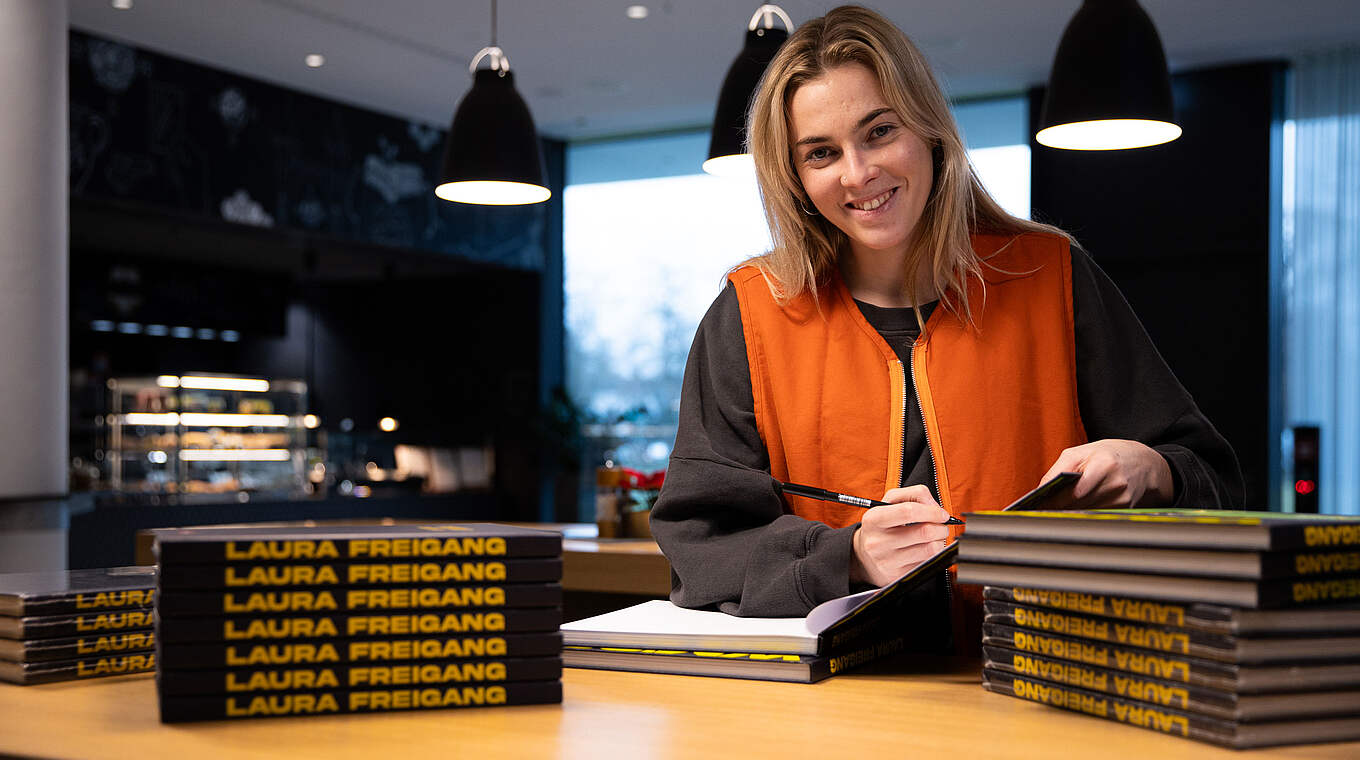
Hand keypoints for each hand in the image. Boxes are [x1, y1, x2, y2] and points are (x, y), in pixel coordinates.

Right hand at [849, 485, 951, 586]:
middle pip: (925, 532)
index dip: (932, 511)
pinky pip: (928, 562)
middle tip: (941, 526)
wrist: (865, 557)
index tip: (942, 514)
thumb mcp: (890, 503)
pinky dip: (933, 554)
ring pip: (931, 549)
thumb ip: (914, 494)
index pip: (909, 511)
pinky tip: (925, 549)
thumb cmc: (882, 526)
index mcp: (873, 519)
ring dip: (940, 541)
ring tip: (934, 537)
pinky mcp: (898, 575)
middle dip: (941, 527)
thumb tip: (936, 507)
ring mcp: (887, 561)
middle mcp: (878, 542)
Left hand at [1040, 439, 1174, 507]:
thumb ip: (1059, 469)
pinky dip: (1083, 514)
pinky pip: (1096, 515)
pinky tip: (1075, 511)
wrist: (1145, 464)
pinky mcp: (1125, 510)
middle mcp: (1115, 483)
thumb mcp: (1081, 452)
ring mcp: (1122, 498)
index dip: (1054, 501)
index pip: (1073, 491)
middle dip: (1058, 508)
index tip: (1038, 506)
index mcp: (1103, 464)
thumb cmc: (1108, 455)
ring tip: (1054, 511)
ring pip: (1085, 512)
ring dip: (1069, 512)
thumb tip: (1040, 490)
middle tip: (1041, 510)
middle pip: (1078, 504)